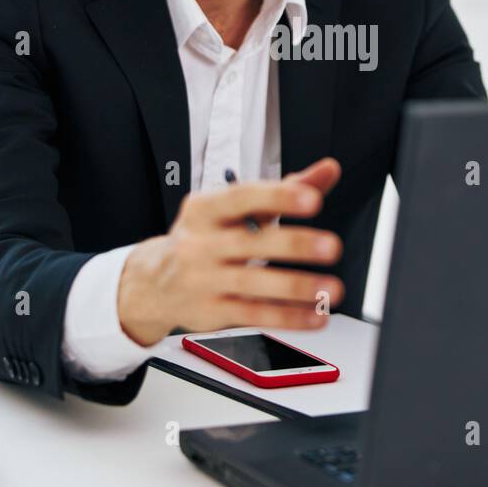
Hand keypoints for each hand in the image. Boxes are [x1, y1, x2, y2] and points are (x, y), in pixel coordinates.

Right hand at [117, 158, 343, 345]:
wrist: (154, 282)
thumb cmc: (206, 237)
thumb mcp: (236, 209)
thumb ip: (286, 190)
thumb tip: (329, 170)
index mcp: (205, 209)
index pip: (242, 198)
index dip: (278, 197)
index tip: (312, 199)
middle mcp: (200, 243)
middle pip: (249, 242)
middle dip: (294, 244)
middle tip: (332, 246)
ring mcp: (203, 279)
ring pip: (253, 283)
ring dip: (297, 287)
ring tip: (333, 288)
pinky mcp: (211, 311)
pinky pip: (254, 315)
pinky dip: (288, 317)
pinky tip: (316, 315)